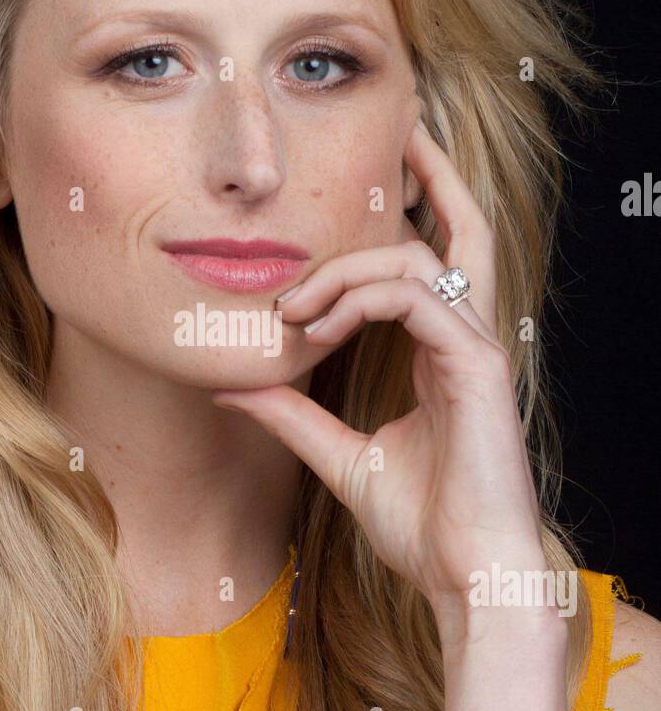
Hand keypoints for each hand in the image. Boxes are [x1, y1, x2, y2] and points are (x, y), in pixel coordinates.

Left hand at [211, 113, 550, 651]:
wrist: (466, 578)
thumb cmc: (421, 527)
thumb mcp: (341, 459)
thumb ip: (294, 417)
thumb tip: (233, 386)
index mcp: (443, 353)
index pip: (432, 264)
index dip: (397, 225)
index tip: (331, 227)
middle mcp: (466, 339)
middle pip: (461, 231)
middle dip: (431, 175)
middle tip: (392, 132)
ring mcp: (476, 348)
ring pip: (418, 261)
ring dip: (344, 269)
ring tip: (291, 306)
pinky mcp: (477, 366)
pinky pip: (417, 298)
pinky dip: (360, 299)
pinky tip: (315, 326)